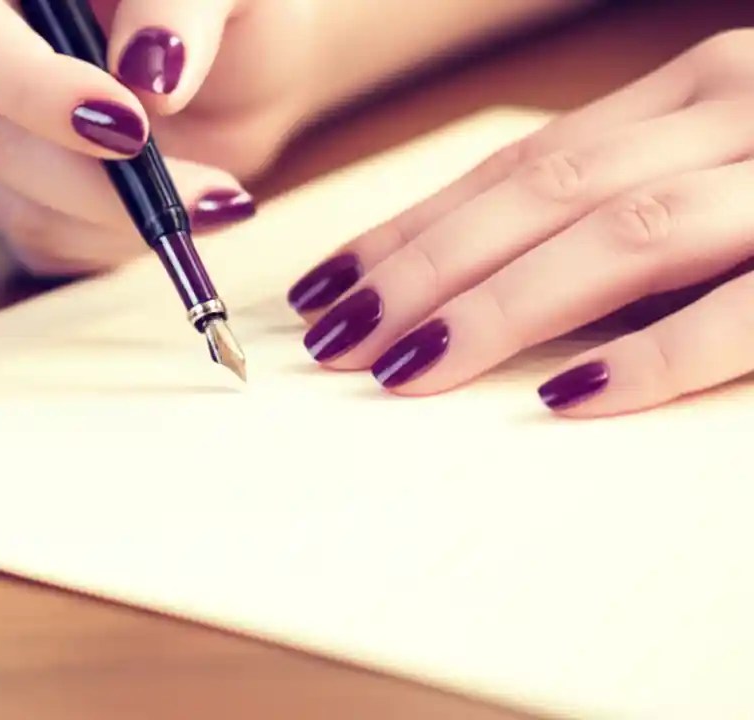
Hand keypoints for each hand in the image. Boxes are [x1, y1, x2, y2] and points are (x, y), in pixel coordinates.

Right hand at [0, 0, 322, 274]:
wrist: (236, 69)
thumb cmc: (214, 9)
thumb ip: (179, 5)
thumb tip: (149, 76)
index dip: (32, 90)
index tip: (131, 123)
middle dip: (90, 180)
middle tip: (195, 188)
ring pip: (21, 207)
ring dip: (126, 217)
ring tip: (218, 196)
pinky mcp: (19, 201)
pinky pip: (51, 244)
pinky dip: (124, 240)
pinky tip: (185, 210)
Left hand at [288, 29, 753, 417]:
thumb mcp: (725, 165)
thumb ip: (625, 205)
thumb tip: (485, 277)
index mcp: (693, 96)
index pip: (521, 165)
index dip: (413, 227)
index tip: (326, 285)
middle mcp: (731, 114)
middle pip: (545, 192)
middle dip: (424, 268)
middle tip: (335, 338)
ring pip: (620, 235)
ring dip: (499, 306)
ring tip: (406, 369)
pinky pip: (739, 315)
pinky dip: (650, 356)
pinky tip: (565, 396)